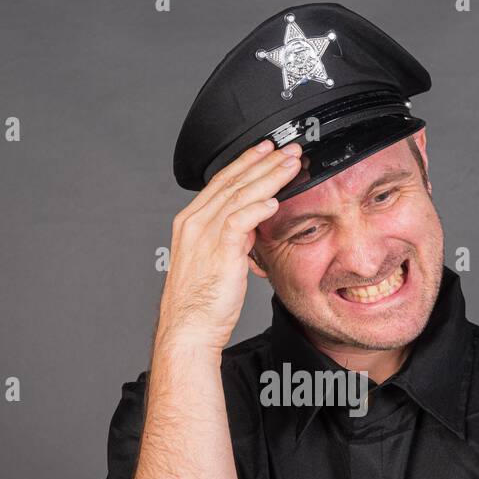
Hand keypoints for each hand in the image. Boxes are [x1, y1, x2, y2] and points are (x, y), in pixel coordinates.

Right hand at [157, 139, 303, 350]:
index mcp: (191, 222)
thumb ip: (231, 239)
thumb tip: (250, 227)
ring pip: (240, 196)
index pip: (222, 182)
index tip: (266, 150)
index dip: (246, 162)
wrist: (188, 329)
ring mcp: (204, 236)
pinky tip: (274, 200)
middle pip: (233, 182)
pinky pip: (239, 222)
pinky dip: (257, 209)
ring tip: (291, 165)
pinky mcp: (218, 252)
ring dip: (268, 177)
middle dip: (263, 162)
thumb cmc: (201, 302)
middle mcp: (195, 223)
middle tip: (288, 149)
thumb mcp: (216, 261)